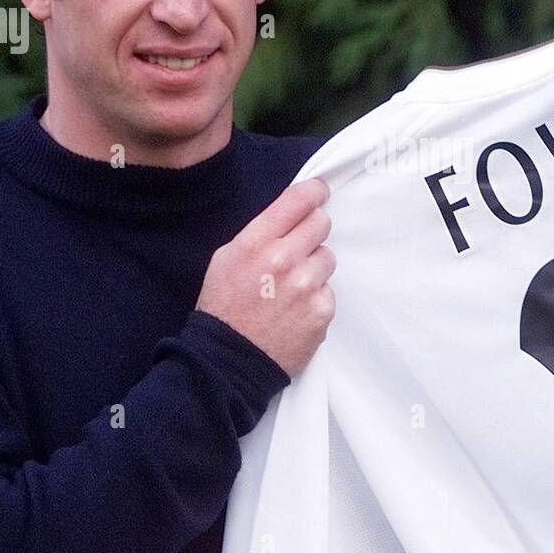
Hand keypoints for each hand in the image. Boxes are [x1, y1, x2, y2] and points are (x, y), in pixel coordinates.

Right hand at [197, 178, 335, 376]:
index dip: (314, 192)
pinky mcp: (321, 310)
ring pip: (327, 257)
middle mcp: (284, 260)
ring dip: (314, 268)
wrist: (229, 360)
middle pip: (321, 223)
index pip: (298, 200)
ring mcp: (306, 286)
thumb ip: (261, 233)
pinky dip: (316, 298)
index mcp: (256, 243)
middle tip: (299, 247)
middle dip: (312, 231)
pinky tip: (295, 310)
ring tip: (290, 288)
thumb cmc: (225, 307)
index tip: (319, 192)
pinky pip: (329, 291)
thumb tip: (292, 213)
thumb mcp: (227, 258)